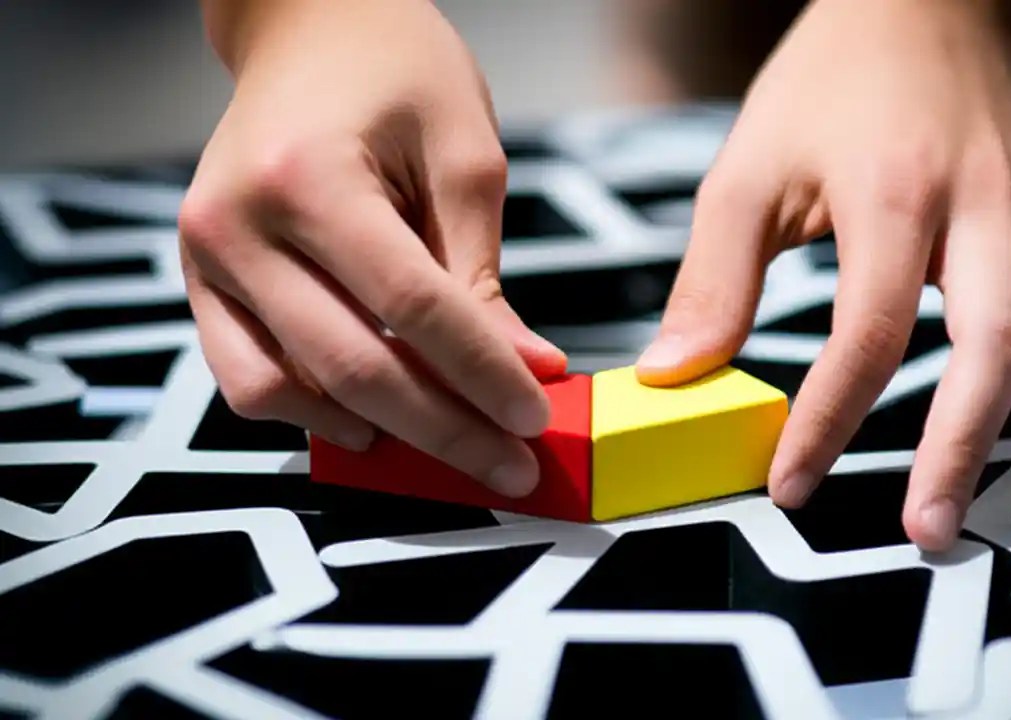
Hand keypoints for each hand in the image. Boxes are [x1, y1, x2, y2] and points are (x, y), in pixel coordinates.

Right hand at [179, 0, 565, 496]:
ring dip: (379, 433)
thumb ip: (482, 275)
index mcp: (310, 176)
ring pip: (288, 391)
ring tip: (450, 444)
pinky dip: (311, 413)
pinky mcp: (201, 280)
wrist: (308, 29)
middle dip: (446, 430)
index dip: (484, 376)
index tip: (535, 418)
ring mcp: (207, 257)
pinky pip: (246, 379)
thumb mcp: (462, 159)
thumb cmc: (397, 70)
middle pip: (354, 367)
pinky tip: (373, 420)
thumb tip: (522, 370)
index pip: (416, 309)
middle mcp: (239, 223)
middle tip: (511, 466)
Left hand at [636, 0, 1010, 550]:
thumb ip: (713, 279)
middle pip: (996, 347)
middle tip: (930, 530)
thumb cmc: (827, 87)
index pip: (867, 332)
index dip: (829, 421)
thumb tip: (673, 378)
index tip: (791, 487)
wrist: (927, 9)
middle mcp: (981, 211)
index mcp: (892, 194)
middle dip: (964, 449)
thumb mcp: (748, 168)